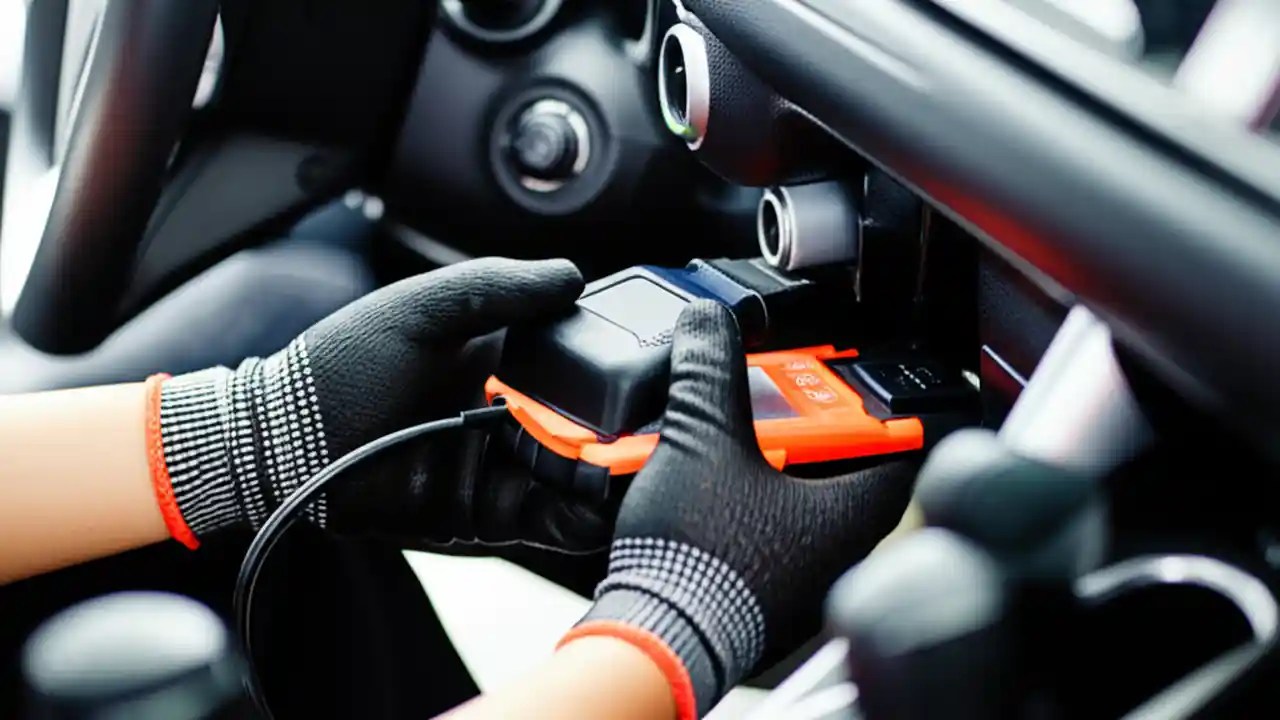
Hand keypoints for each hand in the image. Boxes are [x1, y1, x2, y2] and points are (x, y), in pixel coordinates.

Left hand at [150, 257, 606, 551]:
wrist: (281, 442)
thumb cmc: (341, 364)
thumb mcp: (423, 307)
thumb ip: (497, 286)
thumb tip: (573, 276)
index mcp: (502, 357)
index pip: (579, 362)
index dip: (615, 369)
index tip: (650, 372)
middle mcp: (510, 413)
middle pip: (589, 425)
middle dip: (624, 433)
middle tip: (657, 435)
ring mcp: (501, 467)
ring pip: (577, 477)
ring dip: (610, 480)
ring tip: (642, 477)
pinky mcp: (485, 516)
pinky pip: (545, 521)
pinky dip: (577, 519)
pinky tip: (598, 510)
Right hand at [560, 301, 917, 717]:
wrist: (656, 635)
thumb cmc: (700, 560)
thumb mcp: (702, 438)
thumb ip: (708, 370)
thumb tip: (710, 323)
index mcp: (852, 511)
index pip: (905, 443)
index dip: (889, 400)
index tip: (870, 374)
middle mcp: (840, 550)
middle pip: (847, 466)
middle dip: (810, 426)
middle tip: (779, 395)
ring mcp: (803, 577)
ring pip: (805, 501)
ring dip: (774, 464)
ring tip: (731, 434)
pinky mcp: (764, 594)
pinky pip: (771, 533)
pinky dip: (748, 501)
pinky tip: (707, 485)